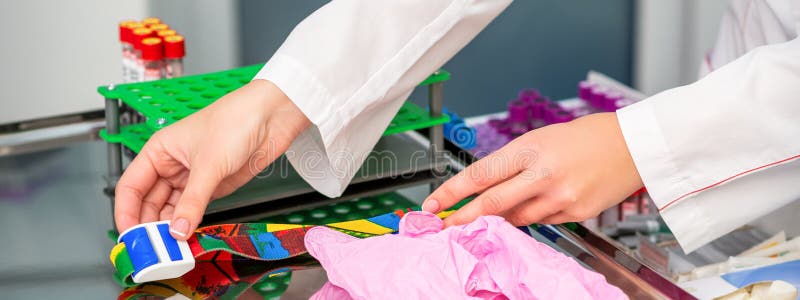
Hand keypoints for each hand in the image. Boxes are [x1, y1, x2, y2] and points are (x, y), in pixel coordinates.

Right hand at [114, 80, 309, 238]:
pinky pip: (193, 211)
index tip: (129, 235)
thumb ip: (192, 201)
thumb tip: (177, 230)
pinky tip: (186, 238)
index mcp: (159, 151)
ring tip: (169, 249)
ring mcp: (192, 178)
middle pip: (149, 202)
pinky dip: (188, 225)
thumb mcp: (209, 164)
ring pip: (170, 210)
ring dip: (168, 229)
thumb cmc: (235, 120)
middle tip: (151, 249)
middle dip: (148, 226)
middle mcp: (172, 165)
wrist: (271, 118)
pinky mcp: (212, 187)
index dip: (126, 212)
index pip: (131, 187)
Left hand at [422, 112, 642, 226]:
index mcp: (530, 149)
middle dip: (462, 218)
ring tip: (511, 200)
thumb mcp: (540, 139)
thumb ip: (512, 164)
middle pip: (491, 204)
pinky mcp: (575, 213)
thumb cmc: (585, 137)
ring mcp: (560, 197)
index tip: (433, 204)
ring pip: (515, 218)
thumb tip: (484, 188)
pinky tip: (543, 200)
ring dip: (502, 216)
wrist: (632, 145)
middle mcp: (544, 175)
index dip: (452, 192)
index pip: (480, 175)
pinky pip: (541, 221)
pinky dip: (533, 214)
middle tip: (443, 227)